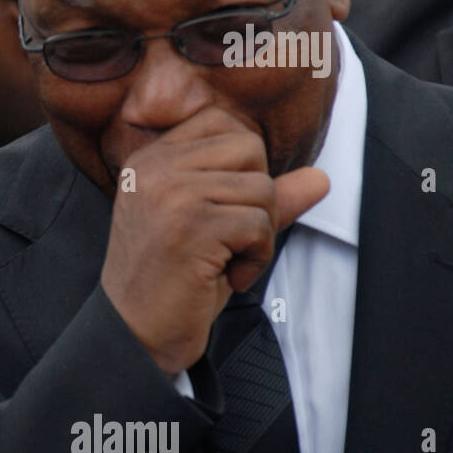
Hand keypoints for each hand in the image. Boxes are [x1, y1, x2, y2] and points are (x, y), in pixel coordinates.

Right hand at [100, 108, 329, 375]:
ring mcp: (170, 194)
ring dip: (260, 233)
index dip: (244, 163)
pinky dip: (257, 257)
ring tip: (229, 259)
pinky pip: (259, 224)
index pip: (220, 121)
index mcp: (150, 161)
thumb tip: (319, 178)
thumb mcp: (211, 228)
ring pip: (261, 187)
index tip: (227, 205)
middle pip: (248, 146)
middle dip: (258, 195)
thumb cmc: (169, 281)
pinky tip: (229, 275)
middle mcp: (155, 169)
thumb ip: (256, 196)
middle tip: (234, 235)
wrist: (133, 331)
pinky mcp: (191, 225)